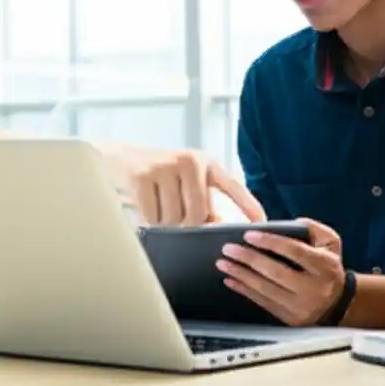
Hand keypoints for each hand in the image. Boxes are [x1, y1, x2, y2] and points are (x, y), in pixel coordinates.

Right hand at [103, 144, 266, 225]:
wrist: (122, 160)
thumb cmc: (162, 178)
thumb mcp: (187, 184)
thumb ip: (206, 205)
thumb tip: (220, 226)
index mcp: (207, 163)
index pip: (233, 187)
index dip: (248, 205)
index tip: (262, 223)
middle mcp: (190, 161)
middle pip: (197, 214)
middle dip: (187, 226)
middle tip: (177, 221)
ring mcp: (166, 166)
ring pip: (174, 218)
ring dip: (166, 224)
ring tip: (159, 208)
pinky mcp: (143, 176)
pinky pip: (152, 217)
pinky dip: (149, 221)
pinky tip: (145, 207)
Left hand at [217, 218, 346, 325]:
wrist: (338, 302)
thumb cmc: (328, 266)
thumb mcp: (330, 242)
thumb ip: (311, 228)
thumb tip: (288, 224)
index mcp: (324, 266)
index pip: (294, 251)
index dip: (270, 242)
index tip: (248, 235)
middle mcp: (313, 288)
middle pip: (276, 272)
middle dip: (248, 259)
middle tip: (228, 249)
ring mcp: (301, 307)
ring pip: (265, 289)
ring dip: (241, 275)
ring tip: (223, 264)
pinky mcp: (290, 319)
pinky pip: (263, 303)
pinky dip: (244, 291)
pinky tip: (231, 281)